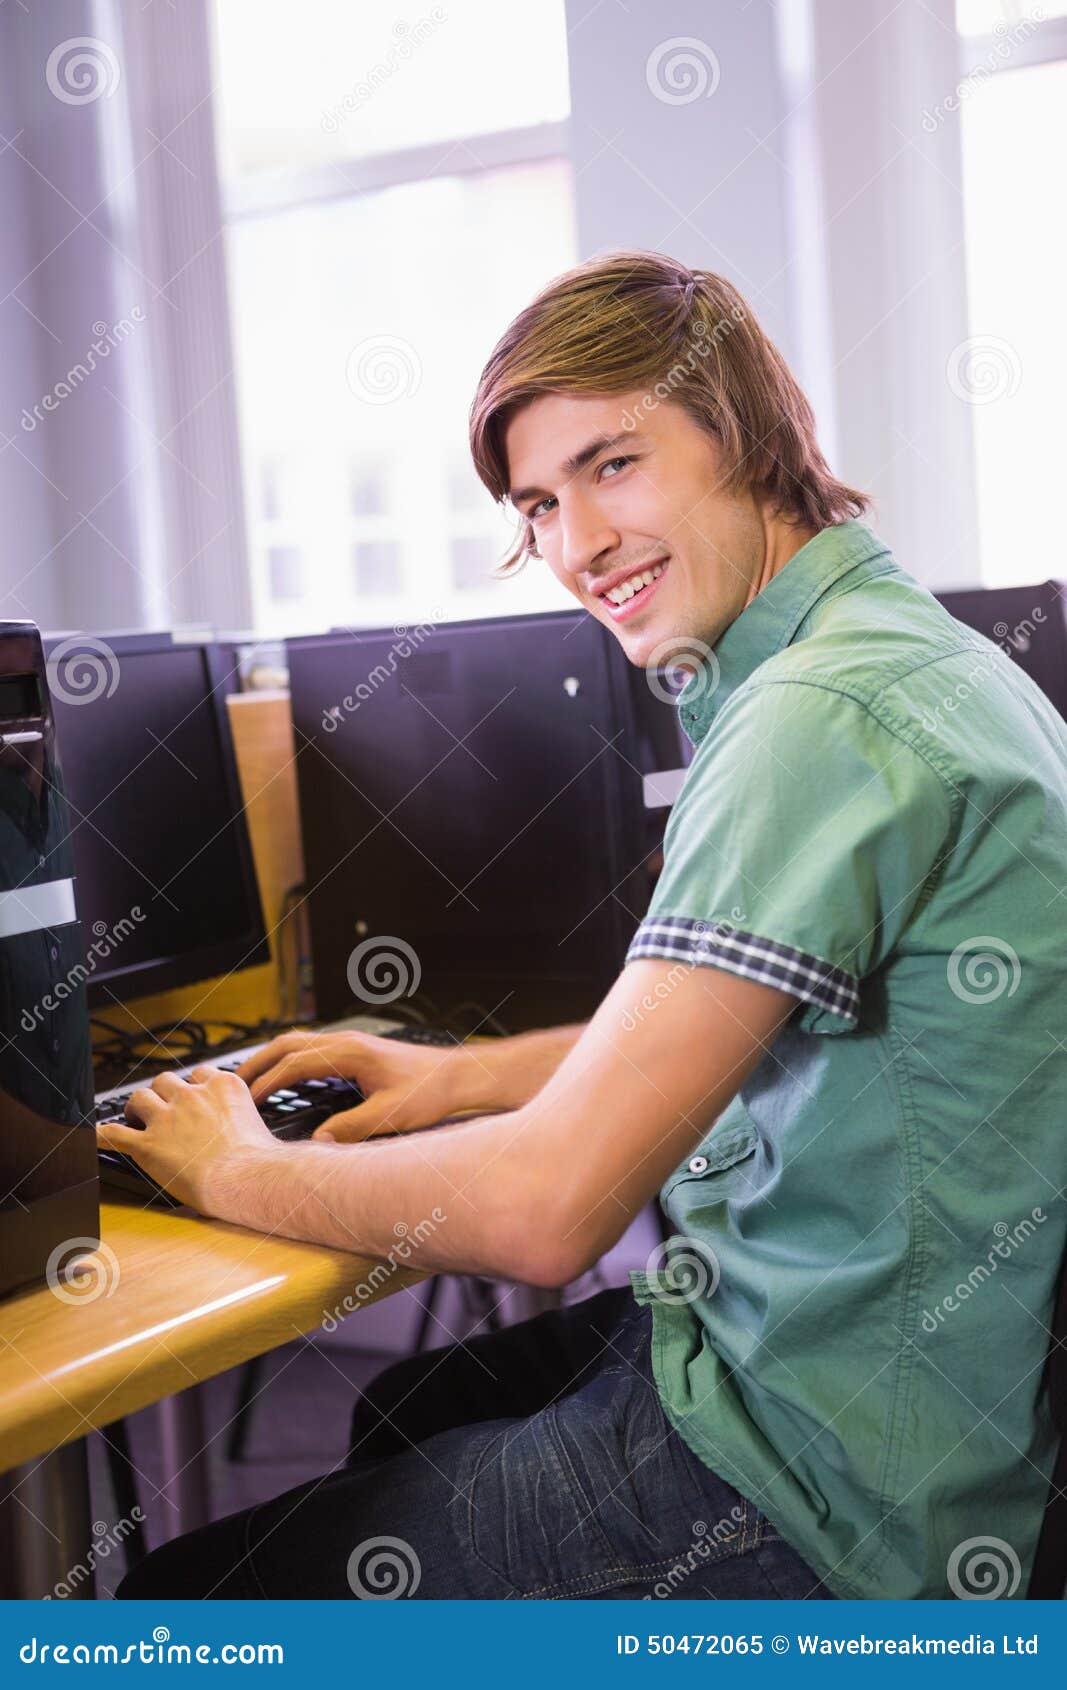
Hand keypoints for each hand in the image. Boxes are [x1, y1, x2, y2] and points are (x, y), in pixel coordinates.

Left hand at [96, 1066, 276, 1210]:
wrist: (246, 1179)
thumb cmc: (258, 1160)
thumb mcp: (257, 1121)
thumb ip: (241, 1113)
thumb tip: (241, 1125)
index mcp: (222, 1086)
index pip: (198, 1073)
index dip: (191, 1087)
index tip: (190, 1097)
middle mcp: (192, 1096)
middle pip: (165, 1080)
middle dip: (161, 1093)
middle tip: (161, 1109)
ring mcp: (168, 1118)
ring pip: (140, 1098)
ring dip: (137, 1108)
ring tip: (135, 1118)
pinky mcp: (148, 1145)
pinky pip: (114, 1134)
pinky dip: (103, 1135)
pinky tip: (95, 1136)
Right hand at [236, 1028, 471, 1143]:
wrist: (458, 1076)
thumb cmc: (430, 1091)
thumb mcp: (390, 1114)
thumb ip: (353, 1128)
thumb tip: (318, 1143)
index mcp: (350, 1053)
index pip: (296, 1063)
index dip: (268, 1081)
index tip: (245, 1099)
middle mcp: (347, 1043)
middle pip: (288, 1044)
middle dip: (258, 1063)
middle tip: (232, 1084)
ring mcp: (351, 1044)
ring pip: (299, 1043)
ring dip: (272, 1059)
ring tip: (250, 1081)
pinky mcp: (357, 1051)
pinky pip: (313, 1050)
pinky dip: (290, 1061)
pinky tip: (287, 1079)